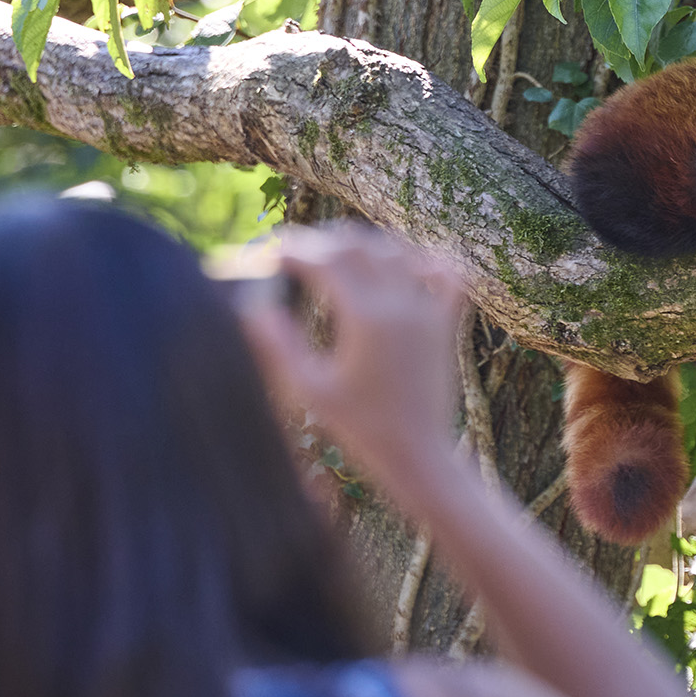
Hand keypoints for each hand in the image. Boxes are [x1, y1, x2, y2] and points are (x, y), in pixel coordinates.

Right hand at [233, 225, 472, 497]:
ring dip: (364, 244)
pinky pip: (446, 274)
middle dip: (322, 241)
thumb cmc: (359, 429)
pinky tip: (401, 263)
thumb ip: (279, 345)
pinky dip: (424, 259)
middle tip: (295, 250)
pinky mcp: (445, 324)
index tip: (272, 252)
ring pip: (398, 252)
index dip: (294, 250)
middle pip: (358, 246)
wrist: (418, 455)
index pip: (325, 261)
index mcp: (364, 319)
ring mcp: (428, 312)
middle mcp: (400, 306)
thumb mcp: (309, 389)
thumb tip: (250, 307)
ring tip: (334, 252)